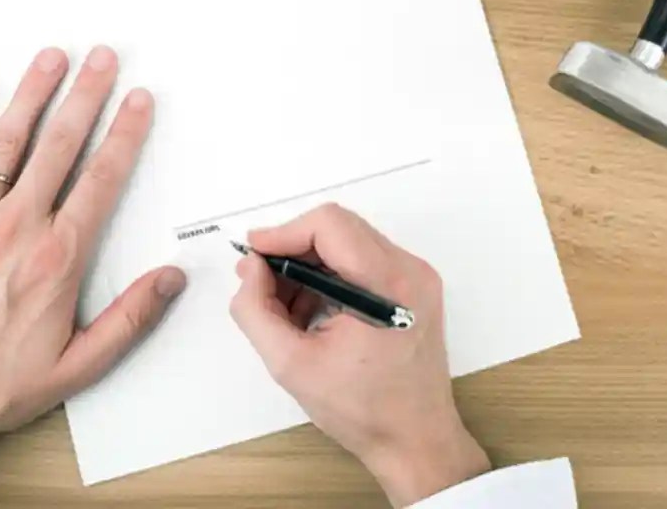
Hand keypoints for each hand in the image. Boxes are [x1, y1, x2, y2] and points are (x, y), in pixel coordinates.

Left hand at [0, 46, 185, 506]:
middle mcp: (15, 228)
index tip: (139, 101)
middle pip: (59, 146)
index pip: (101, 179)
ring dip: (32, 95)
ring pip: (7, 143)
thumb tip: (172, 279)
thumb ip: (131, 318)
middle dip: (86, 96)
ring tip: (50, 57)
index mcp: (58, 258)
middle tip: (103, 57)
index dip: (125, 134)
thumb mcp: (79, 366)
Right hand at [229, 204, 488, 506]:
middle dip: (293, 250)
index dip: (283, 233)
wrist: (415, 440)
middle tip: (260, 282)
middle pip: (339, 230)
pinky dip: (331, 279)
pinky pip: (363, 264)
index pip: (328, 225)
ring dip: (310, 267)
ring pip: (349, 245)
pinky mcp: (414, 290)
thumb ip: (257, 310)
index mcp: (387, 283)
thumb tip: (249, 269)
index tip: (253, 255)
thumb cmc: (364, 411)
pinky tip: (311, 314)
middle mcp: (409, 271)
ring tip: (284, 309)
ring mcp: (416, 279)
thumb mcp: (292, 364)